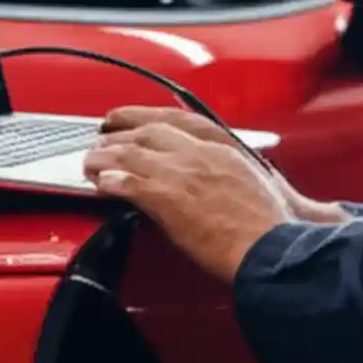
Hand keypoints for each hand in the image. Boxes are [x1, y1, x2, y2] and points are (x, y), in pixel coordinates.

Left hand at [82, 121, 292, 281]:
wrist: (272, 246)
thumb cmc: (272, 224)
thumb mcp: (255, 181)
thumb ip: (229, 171)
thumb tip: (215, 179)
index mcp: (223, 147)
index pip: (175, 120)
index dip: (143, 116)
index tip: (126, 117)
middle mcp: (200, 153)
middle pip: (148, 132)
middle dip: (118, 134)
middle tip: (100, 140)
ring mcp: (182, 173)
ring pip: (131, 153)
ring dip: (105, 157)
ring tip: (90, 162)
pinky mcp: (168, 198)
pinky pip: (129, 182)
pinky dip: (111, 180)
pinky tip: (101, 183)